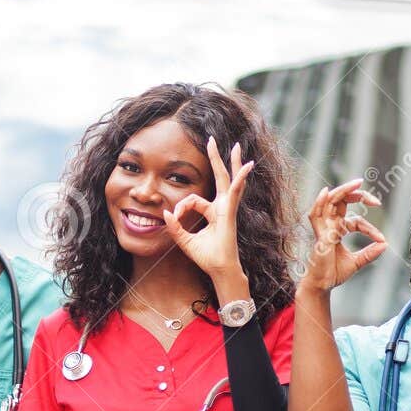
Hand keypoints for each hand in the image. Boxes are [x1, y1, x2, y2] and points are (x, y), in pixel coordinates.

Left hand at [161, 137, 252, 284]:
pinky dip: (240, 180)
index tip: (173, 218)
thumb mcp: (185, 241)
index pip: (192, 200)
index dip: (180, 208)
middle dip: (216, 159)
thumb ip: (175, 227)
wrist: (219, 270)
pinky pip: (235, 194)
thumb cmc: (207, 257)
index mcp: (213, 212)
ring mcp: (228, 209)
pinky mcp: (230, 214)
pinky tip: (246, 167)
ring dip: (232, 162)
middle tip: (212, 140)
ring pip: (229, 180)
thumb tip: (164, 213)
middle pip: (220, 178)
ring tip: (236, 145)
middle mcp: (222, 207)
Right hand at [301, 179, 384, 291]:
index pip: (356, 221)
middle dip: (356, 195)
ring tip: (357, 183)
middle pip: (340, 202)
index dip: (370, 228)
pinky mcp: (320, 235)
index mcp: (337, 231)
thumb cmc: (334, 273)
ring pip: (329, 203)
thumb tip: (385, 245)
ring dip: (343, 191)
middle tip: (373, 197)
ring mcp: (323, 229)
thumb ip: (369, 253)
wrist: (323, 285)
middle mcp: (329, 226)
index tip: (382, 239)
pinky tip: (325, 192)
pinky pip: (316, 215)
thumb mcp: (357, 262)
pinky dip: (319, 203)